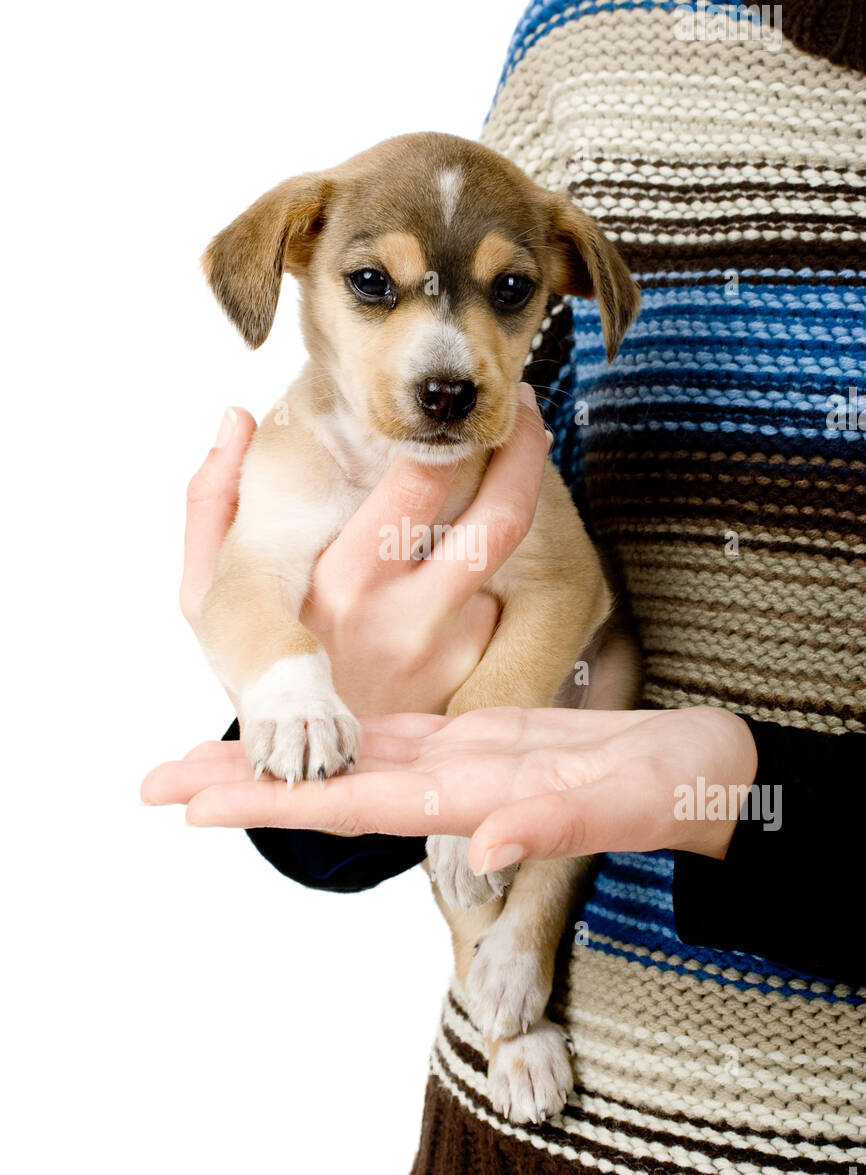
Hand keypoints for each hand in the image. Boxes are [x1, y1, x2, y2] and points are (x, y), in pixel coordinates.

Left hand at [142, 703, 756, 863]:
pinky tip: (313, 712)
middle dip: (242, 781)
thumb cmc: (673, 790)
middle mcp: (448, 780)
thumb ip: (552, 822)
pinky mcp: (485, 730)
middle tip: (154, 780)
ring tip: (210, 743)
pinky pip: (400, 723)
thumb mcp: (623, 803)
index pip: (347, 802)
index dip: (268, 802)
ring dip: (282, 750)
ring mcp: (462, 757)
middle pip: (327, 779)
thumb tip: (480, 845)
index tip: (188, 804)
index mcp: (467, 797)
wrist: (705, 773)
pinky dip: (348, 719)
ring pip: (351, 751)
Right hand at [178, 387, 550, 715]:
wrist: (300, 770)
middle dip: (519, 447)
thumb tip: (237, 417)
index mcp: (335, 579)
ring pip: (505, 552)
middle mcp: (400, 614)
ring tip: (518, 455)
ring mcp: (444, 651)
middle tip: (520, 408)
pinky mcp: (469, 678)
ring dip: (518, 496)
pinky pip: (494, 603)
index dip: (451, 431)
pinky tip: (463, 567)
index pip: (420, 480)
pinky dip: (483, 576)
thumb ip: (212, 502)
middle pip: (496, 514)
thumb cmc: (257, 668)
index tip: (455, 404)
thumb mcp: (207, 596)